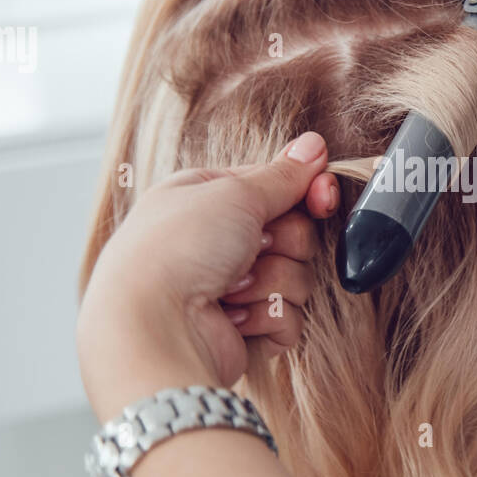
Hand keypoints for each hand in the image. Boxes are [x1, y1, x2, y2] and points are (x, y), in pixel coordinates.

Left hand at [77, 131, 339, 421]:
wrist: (154, 329)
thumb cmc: (177, 250)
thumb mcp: (234, 193)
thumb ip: (282, 174)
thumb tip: (314, 145)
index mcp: (208, 200)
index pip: (278, 188)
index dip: (307, 191)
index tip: (323, 195)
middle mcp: (219, 243)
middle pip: (296, 233)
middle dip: (285, 242)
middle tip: (253, 247)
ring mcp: (233, 289)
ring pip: (297, 277)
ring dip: (271, 282)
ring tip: (230, 289)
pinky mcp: (246, 331)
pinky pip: (289, 319)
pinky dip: (266, 318)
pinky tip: (231, 319)